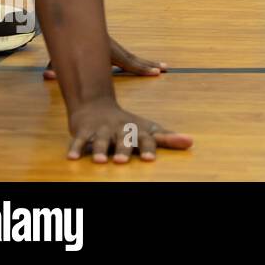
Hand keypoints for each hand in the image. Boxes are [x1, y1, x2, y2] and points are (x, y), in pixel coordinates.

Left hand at [44, 36, 166, 79]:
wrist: (69, 23)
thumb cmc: (63, 44)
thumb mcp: (59, 56)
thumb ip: (54, 66)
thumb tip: (47, 75)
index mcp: (104, 52)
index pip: (126, 62)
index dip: (141, 68)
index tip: (156, 71)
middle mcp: (112, 49)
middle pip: (134, 58)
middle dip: (149, 64)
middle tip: (165, 68)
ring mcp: (112, 48)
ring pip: (132, 57)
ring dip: (146, 63)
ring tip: (163, 67)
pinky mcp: (109, 48)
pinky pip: (126, 57)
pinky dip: (137, 62)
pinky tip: (145, 64)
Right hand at [66, 97, 191, 162]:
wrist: (97, 104)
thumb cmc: (127, 123)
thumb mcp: (147, 129)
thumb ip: (167, 138)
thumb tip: (192, 142)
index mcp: (137, 129)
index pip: (145, 138)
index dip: (148, 148)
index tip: (151, 159)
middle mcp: (120, 128)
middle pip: (123, 138)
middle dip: (123, 148)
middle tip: (122, 160)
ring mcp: (102, 128)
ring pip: (101, 139)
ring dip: (100, 149)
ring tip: (100, 160)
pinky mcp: (84, 130)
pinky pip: (79, 139)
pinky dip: (76, 147)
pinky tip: (72, 158)